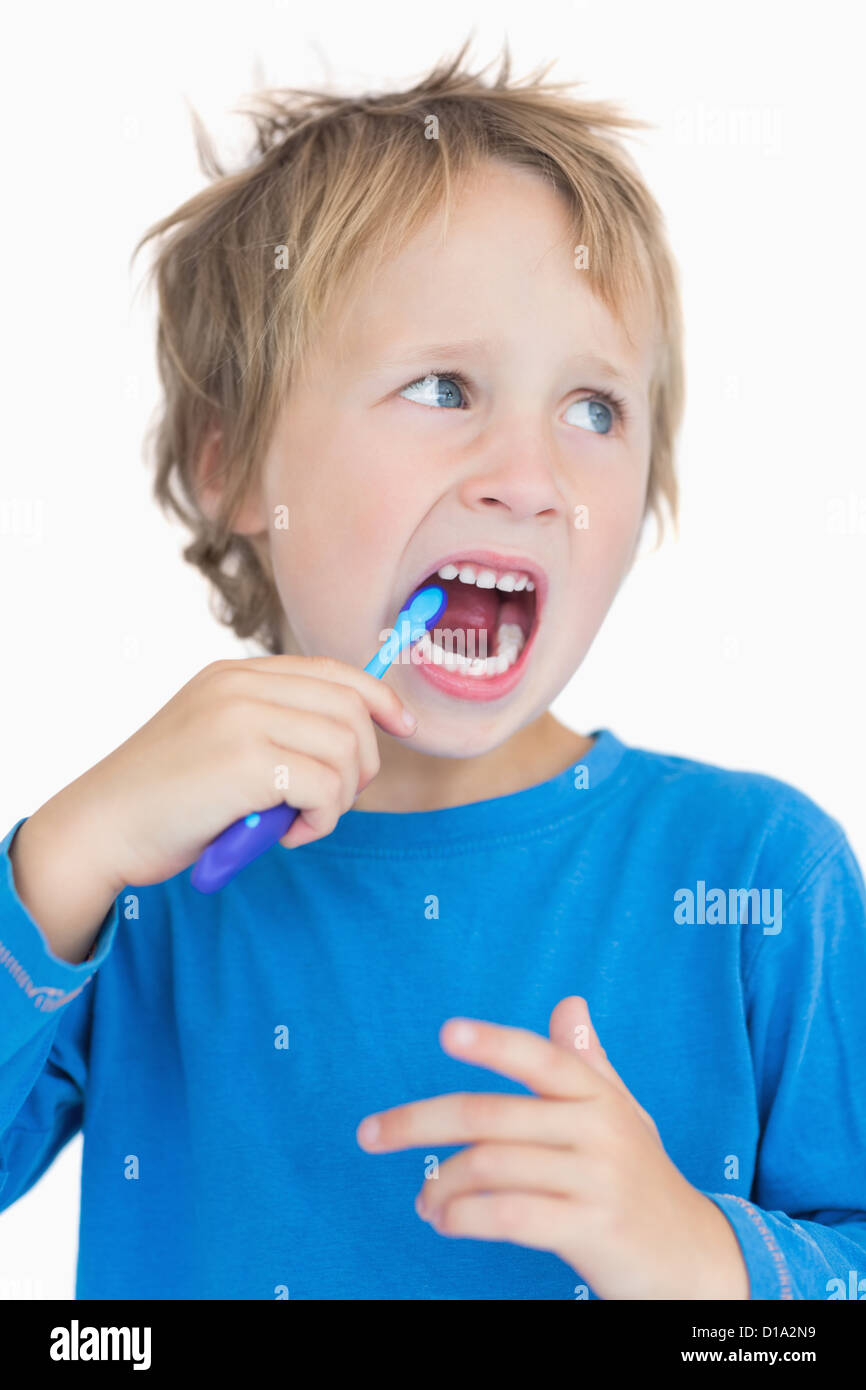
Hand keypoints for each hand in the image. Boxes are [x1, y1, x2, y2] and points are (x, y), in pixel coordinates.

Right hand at [9, 655, 415, 956]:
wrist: (100, 828)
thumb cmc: (162, 801)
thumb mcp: (218, 740)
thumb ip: (270, 727)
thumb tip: (351, 742)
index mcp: (235, 675)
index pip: (332, 671)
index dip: (379, 697)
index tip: (403, 726)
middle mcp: (242, 685)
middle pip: (352, 710)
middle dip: (360, 765)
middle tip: (327, 804)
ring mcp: (244, 718)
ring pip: (348, 749)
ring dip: (338, 800)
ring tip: (298, 823)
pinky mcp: (247, 761)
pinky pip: (327, 787)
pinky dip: (321, 821)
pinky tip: (285, 836)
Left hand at [356, 995, 749, 1299]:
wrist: (697, 1259)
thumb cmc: (644, 1179)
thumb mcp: (624, 1114)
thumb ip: (589, 1063)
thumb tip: (569, 1003)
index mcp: (598, 1096)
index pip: (540, 1058)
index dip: (493, 1043)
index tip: (445, 1033)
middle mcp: (598, 1130)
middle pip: (491, 1116)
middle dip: (418, 1123)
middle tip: (369, 1135)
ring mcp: (595, 1181)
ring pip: (491, 1167)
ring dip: (439, 1185)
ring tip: (422, 1201)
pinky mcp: (591, 1230)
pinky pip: (510, 1216)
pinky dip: (465, 1216)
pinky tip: (445, 1220)